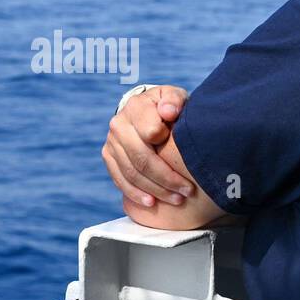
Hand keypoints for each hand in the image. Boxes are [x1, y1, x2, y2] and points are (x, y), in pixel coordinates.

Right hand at [101, 85, 192, 206]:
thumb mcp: (175, 97)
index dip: (170, 151)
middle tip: (187, 191)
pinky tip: (151, 202)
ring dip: (154, 190)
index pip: (151, 133)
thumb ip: (174, 100)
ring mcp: (111, 142)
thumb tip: (168, 112)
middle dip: (166, 178)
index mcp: (136, 107)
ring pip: (131, 173)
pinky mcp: (109, 156)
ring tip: (176, 199)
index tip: (190, 163)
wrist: (146, 110)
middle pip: (141, 158)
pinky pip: (120, 179)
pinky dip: (135, 193)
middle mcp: (119, 124)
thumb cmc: (168, 106)